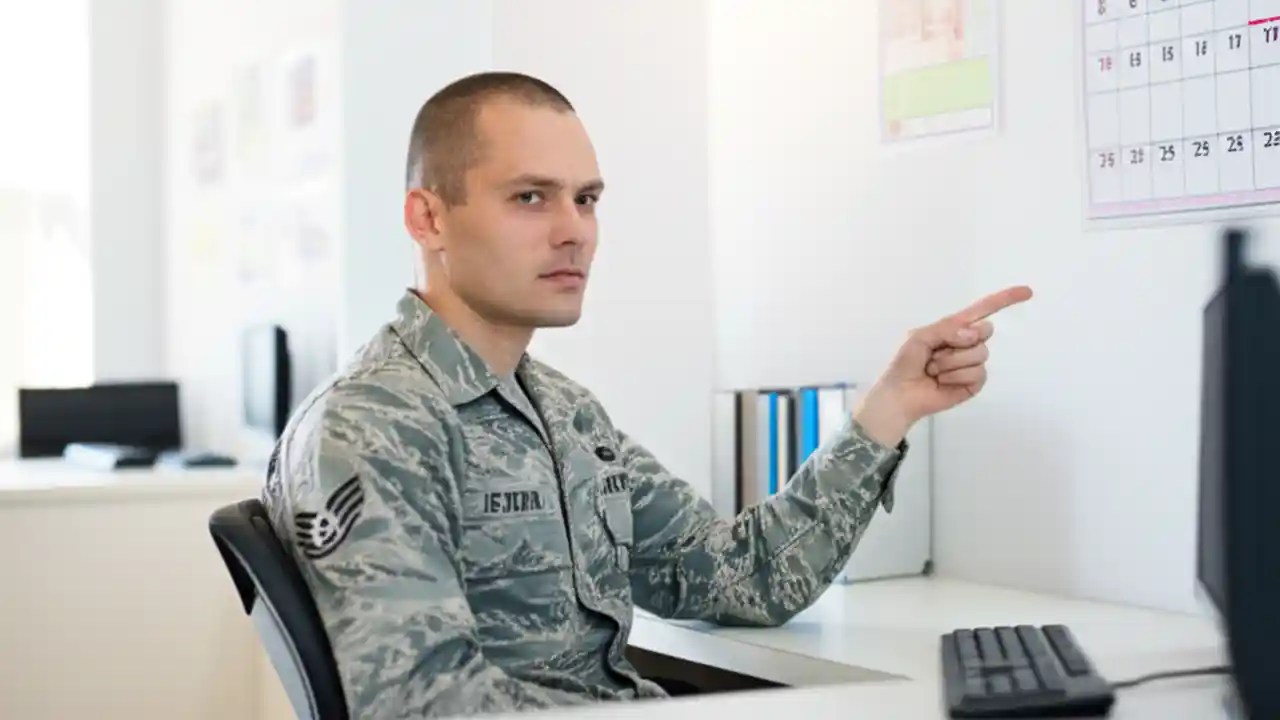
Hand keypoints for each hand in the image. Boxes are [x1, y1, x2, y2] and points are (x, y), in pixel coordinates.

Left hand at [854, 286, 1033, 446]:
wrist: (900, 393)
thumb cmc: (904, 363)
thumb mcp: (920, 336)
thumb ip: (947, 328)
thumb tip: (974, 333)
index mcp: (954, 328)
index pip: (983, 310)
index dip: (1005, 299)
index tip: (1027, 291)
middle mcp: (967, 343)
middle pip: (985, 331)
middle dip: (960, 340)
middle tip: (935, 351)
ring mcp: (972, 363)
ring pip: (980, 354)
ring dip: (951, 362)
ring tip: (934, 369)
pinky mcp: (974, 383)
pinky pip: (977, 374)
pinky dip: (956, 376)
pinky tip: (942, 381)